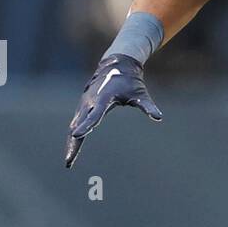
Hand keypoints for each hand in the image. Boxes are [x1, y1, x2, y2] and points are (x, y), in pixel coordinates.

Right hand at [64, 54, 161, 168]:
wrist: (116, 64)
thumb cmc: (130, 82)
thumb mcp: (140, 94)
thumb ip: (147, 106)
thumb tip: (159, 118)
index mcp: (103, 98)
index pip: (94, 115)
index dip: (86, 125)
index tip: (77, 135)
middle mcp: (90, 101)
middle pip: (78, 125)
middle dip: (73, 144)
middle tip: (68, 161)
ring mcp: (84, 104)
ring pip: (74, 126)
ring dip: (71, 144)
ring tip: (68, 161)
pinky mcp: (83, 106)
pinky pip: (76, 123)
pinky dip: (73, 137)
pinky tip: (72, 150)